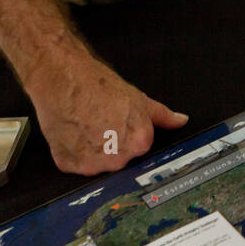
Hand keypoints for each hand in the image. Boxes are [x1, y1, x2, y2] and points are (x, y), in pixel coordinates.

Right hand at [26, 53, 188, 174]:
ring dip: (94, 150)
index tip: (120, 123)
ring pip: (98, 163)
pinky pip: (77, 164)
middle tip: (102, 122)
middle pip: (119, 159)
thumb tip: (180, 121)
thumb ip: (163, 115)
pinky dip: (75, 152)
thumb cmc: (98, 87)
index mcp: (140, 143)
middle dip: (113, 144)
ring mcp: (92, 164)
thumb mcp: (139, 99)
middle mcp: (118, 159)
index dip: (130, 134)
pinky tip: (75, 132)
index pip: (140, 148)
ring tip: (87, 125)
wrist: (63, 80)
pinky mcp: (69, 165)